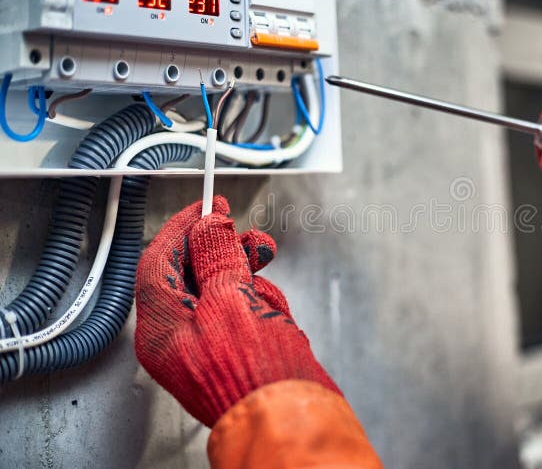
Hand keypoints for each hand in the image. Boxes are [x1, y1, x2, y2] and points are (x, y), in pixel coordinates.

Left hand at [134, 196, 339, 427]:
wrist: (294, 423)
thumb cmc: (257, 379)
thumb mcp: (233, 301)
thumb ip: (217, 257)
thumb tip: (209, 227)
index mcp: (162, 329)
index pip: (159, 262)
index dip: (183, 228)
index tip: (207, 207)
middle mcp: (179, 339)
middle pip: (191, 274)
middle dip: (224, 253)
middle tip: (249, 239)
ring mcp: (208, 346)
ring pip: (221, 290)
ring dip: (248, 280)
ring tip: (268, 290)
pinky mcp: (237, 351)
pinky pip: (242, 312)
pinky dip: (261, 303)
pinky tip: (276, 313)